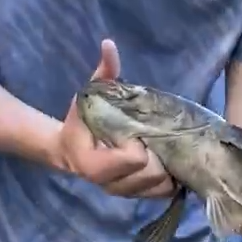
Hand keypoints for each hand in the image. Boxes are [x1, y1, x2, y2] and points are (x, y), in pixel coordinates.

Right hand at [58, 38, 175, 198]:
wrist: (70, 150)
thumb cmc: (82, 121)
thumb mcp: (89, 96)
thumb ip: (102, 74)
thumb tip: (109, 45)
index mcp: (92, 163)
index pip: (131, 159)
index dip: (139, 145)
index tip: (137, 132)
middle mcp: (108, 184)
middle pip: (150, 176)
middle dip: (158, 157)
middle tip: (157, 140)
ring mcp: (123, 193)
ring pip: (158, 189)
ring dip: (167, 170)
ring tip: (167, 150)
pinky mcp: (135, 196)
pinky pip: (162, 195)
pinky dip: (171, 181)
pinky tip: (172, 163)